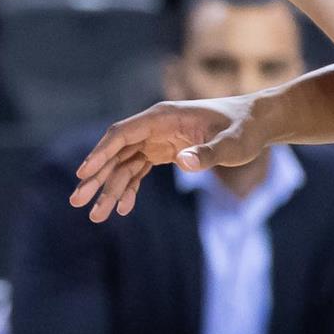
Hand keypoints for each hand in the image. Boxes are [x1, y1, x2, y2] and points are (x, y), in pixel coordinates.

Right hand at [70, 95, 264, 221]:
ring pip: (124, 165)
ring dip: (109, 188)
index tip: (83, 174)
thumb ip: (208, 153)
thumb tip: (183, 163)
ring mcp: (157, 139)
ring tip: (96, 216)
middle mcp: (154, 126)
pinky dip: (129, 189)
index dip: (100, 154)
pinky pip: (138, 170)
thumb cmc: (245, 130)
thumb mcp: (232, 144)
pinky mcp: (164, 151)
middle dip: (96, 177)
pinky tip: (122, 208)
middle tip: (77, 202)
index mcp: (163, 117)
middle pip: (116, 152)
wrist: (257, 123)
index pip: (122, 134)